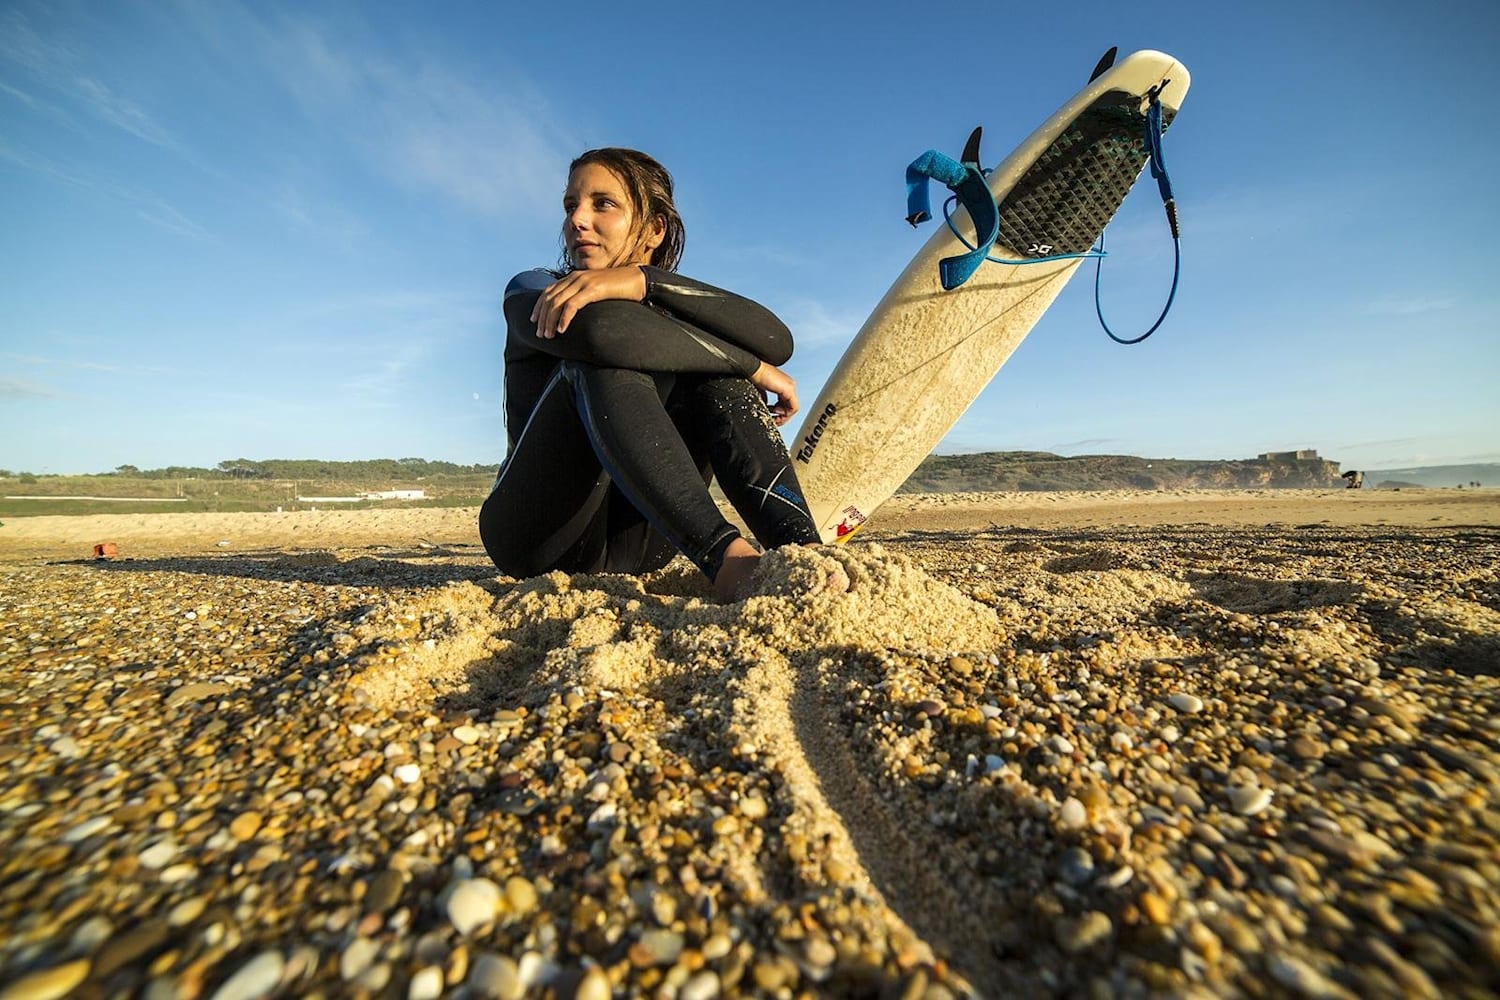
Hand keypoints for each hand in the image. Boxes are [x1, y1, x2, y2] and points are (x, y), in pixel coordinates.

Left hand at [530, 266, 646, 337]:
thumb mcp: (596, 291)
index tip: (533, 321)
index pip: (548, 291)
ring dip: (550, 321)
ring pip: (558, 302)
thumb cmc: (619, 289)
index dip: (538, 306)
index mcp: (574, 277)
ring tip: (548, 335)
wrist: (638, 280)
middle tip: (540, 334)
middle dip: (542, 318)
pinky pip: (572, 305)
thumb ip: (583, 296)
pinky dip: (564, 318)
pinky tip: (562, 330)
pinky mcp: (593, 289)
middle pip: (550, 298)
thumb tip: (573, 311)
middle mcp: (575, 277)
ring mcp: (584, 282)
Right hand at [750, 362, 798, 425]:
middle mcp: (789, 385)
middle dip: (782, 416)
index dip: (780, 413)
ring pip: (793, 408)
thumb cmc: (754, 376)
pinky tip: (775, 413)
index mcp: (783, 385)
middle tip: (774, 420)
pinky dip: (786, 414)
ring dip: (783, 416)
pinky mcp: (788, 389)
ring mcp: (790, 386)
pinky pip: (793, 407)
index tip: (772, 417)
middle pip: (791, 406)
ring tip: (774, 418)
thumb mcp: (760, 392)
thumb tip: (766, 408)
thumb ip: (765, 399)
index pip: (787, 403)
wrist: (752, 369)